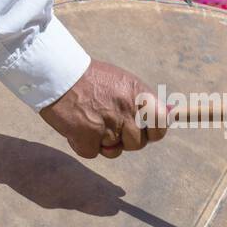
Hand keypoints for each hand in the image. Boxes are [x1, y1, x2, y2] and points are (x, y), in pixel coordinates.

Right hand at [39, 61, 166, 158]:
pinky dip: (83, 144)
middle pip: (138, 143)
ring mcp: (108, 126)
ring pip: (114, 151)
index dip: (155, 131)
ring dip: (103, 142)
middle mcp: (126, 111)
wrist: (57, 73)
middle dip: (125, 139)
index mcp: (138, 95)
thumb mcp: (123, 82)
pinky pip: (92, 152)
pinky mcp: (87, 138)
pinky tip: (76, 126)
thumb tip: (169, 115)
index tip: (147, 131)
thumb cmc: (90, 78)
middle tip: (109, 123)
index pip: (162, 123)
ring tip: (91, 121)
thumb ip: (143, 101)